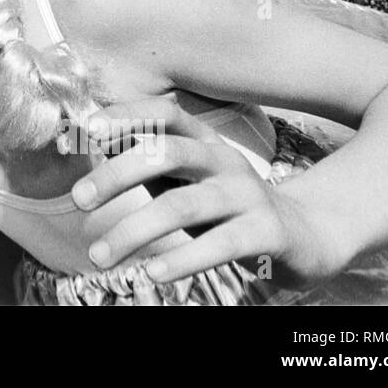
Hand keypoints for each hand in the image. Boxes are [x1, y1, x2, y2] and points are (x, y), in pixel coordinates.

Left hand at [70, 98, 334, 286]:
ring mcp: (247, 194)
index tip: (88, 129)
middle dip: (116, 175)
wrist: (308, 233)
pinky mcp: (267, 232)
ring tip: (100, 255)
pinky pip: (220, 244)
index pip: (164, 114)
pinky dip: (182, 259)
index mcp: (204, 141)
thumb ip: (148, 165)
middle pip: (165, 153)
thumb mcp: (188, 179)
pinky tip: (152, 272)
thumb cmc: (228, 205)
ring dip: (135, 230)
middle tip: (79, 200)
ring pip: (183, 205)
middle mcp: (224, 160)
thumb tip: (93, 148)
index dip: (126, 115)